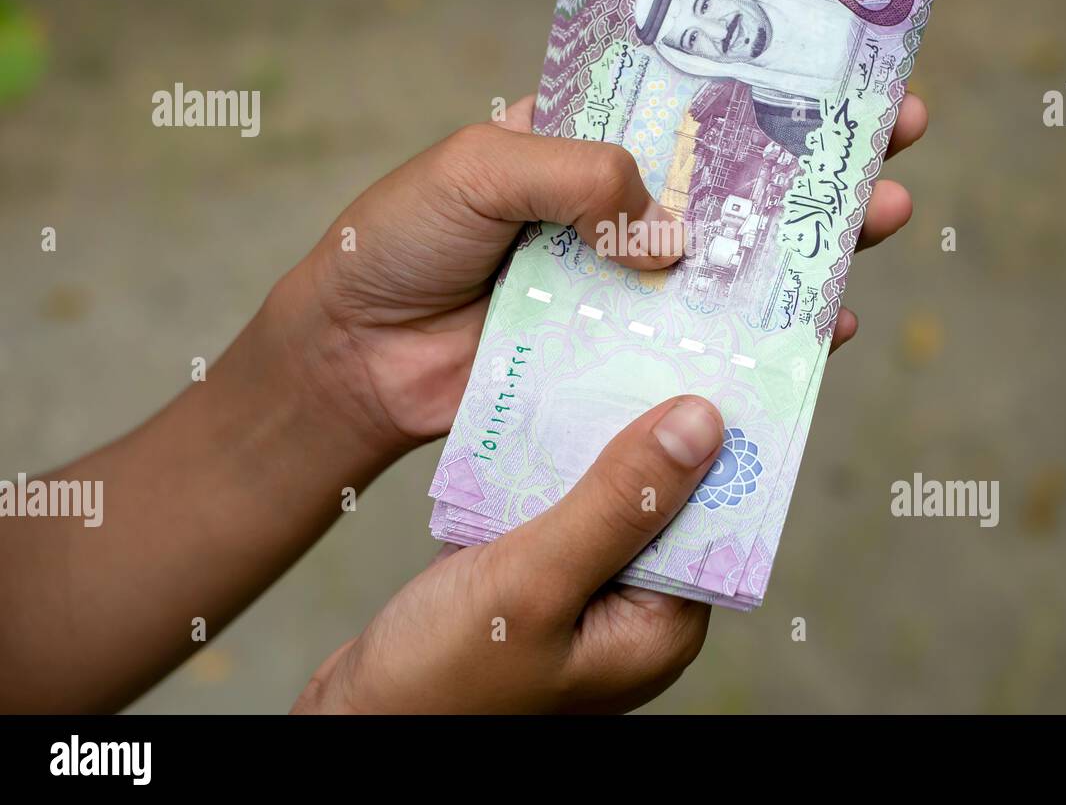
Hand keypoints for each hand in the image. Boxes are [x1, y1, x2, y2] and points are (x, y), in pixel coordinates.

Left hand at [275, 94, 927, 464]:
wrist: (358, 355)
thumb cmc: (400, 241)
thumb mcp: (479, 167)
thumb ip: (578, 174)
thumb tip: (669, 227)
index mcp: (590, 141)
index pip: (695, 99)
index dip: (768, 82)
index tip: (843, 63)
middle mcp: (624, 208)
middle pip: (743, 176)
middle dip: (824, 154)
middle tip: (899, 133)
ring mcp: (634, 282)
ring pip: (745, 258)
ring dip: (818, 238)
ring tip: (883, 214)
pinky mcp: (630, 352)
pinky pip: (716, 341)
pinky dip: (775, 335)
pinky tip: (827, 324)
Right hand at [292, 395, 724, 712]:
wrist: (353, 727)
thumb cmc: (438, 680)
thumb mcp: (535, 579)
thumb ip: (617, 502)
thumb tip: (704, 422)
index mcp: (660, 626)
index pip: (708, 514)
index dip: (701, 440)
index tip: (691, 364)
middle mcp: (632, 612)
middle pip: (655, 498)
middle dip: (638, 431)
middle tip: (628, 343)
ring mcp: (581, 598)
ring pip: (601, 496)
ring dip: (584, 443)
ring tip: (578, 364)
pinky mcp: (534, 585)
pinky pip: (554, 510)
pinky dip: (540, 470)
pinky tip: (527, 419)